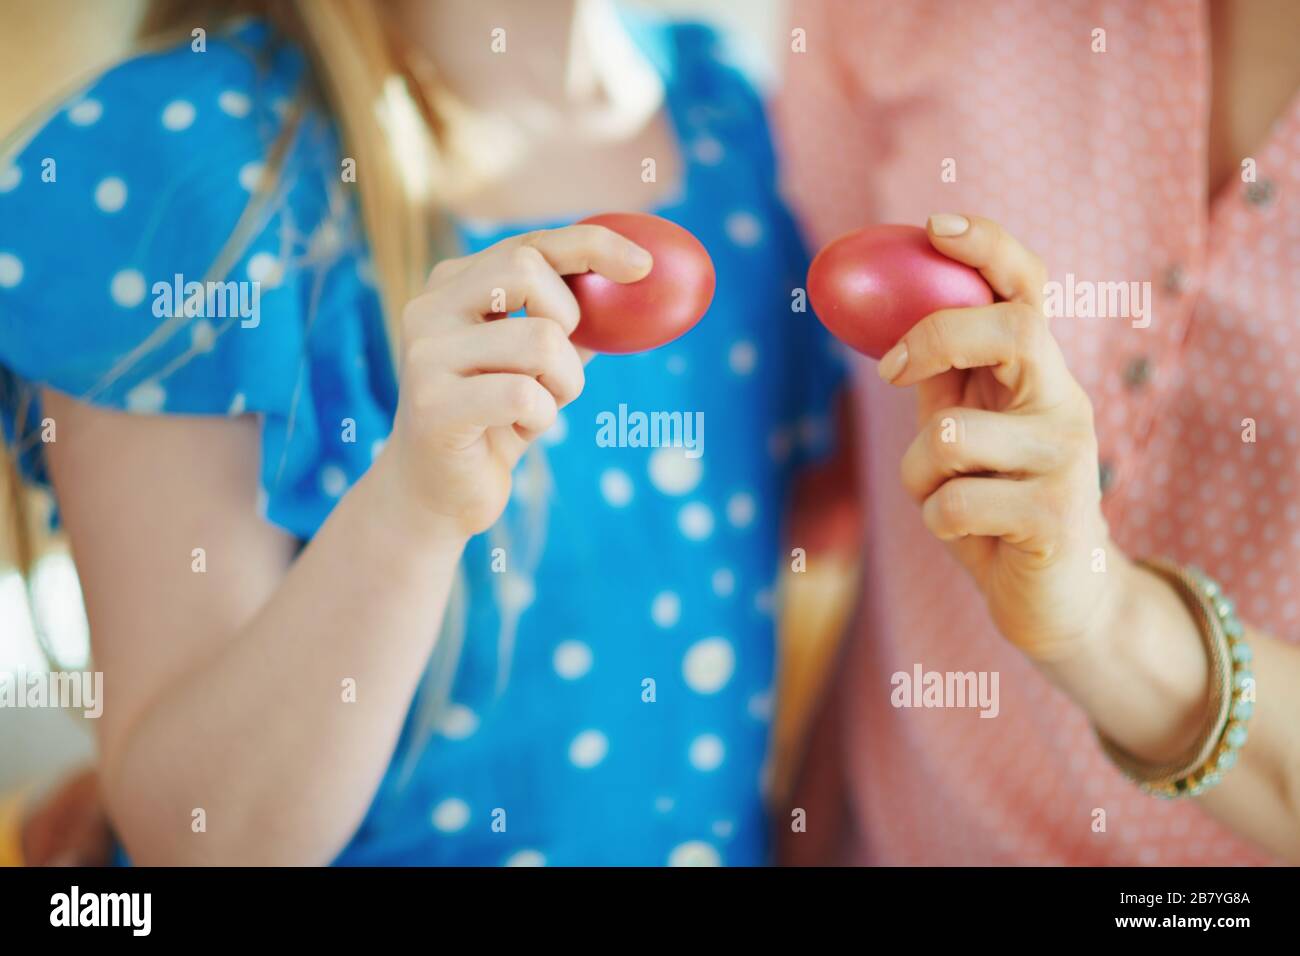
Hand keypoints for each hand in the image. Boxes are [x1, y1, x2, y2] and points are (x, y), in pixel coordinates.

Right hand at [379, 225, 651, 538]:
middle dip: (569, 322)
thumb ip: (568, 321)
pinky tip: (518, 430)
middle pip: (528, 271)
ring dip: (564, 383)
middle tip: (556, 366)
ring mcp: (426, 356)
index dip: (592, 245)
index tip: (644, 265)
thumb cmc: (496, 420)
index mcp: (452, 286)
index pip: (530, 244)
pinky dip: (543, 416)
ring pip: (541, 339)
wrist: (436, 492)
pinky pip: (526, 394)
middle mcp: (430, 309)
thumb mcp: (536, 362)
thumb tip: (634, 280)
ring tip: (537, 408)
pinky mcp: (434, 406)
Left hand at [881, 213, 1118, 659]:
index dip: (987, 249)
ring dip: (920, 475)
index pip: (1027, 289)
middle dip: (938, 337)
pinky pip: (953, 502)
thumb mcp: (965, 436)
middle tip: (894, 372)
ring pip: (951, 435)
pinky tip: (971, 536)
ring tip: (946, 499)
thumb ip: (942, 383)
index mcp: (1038, 375)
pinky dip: (938, 521)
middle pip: (1013, 328)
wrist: (1057, 599)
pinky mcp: (1056, 515)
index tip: (935, 225)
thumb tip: (890, 325)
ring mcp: (1068, 457)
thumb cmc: (998, 507)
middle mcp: (1064, 402)